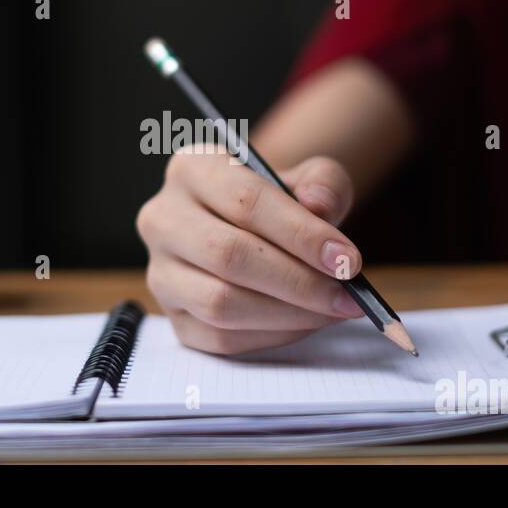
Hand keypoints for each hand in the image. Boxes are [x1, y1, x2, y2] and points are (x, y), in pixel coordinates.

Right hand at [136, 150, 364, 353]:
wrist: (253, 230)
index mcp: (192, 169)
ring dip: (287, 314)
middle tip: (345, 295)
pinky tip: (304, 323)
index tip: (346, 260)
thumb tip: (319, 208)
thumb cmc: (281, 202)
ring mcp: (160, 272)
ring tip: (330, 310)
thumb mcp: (311, 178)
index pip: (245, 201)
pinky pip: (220, 339)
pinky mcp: (172, 318)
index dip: (301, 234)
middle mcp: (163, 218)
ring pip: (220, 303)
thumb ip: (324, 184)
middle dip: (297, 281)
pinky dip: (272, 336)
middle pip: (227, 255)